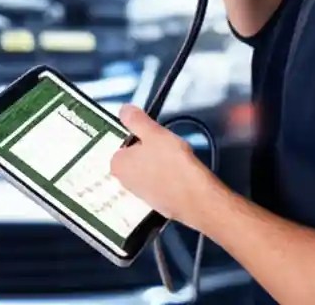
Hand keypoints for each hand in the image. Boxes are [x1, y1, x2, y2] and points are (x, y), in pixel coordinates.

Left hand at [109, 104, 217, 228]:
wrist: (196, 198)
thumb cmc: (173, 165)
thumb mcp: (154, 132)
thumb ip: (136, 120)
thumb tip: (124, 110)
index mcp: (117, 164)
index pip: (123, 143)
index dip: (139, 137)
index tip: (153, 135)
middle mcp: (124, 182)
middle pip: (135, 157)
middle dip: (149, 151)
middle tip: (166, 147)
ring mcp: (141, 195)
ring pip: (149, 170)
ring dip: (160, 164)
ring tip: (176, 161)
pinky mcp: (158, 204)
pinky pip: (161, 184)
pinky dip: (169, 178)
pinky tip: (181, 174)